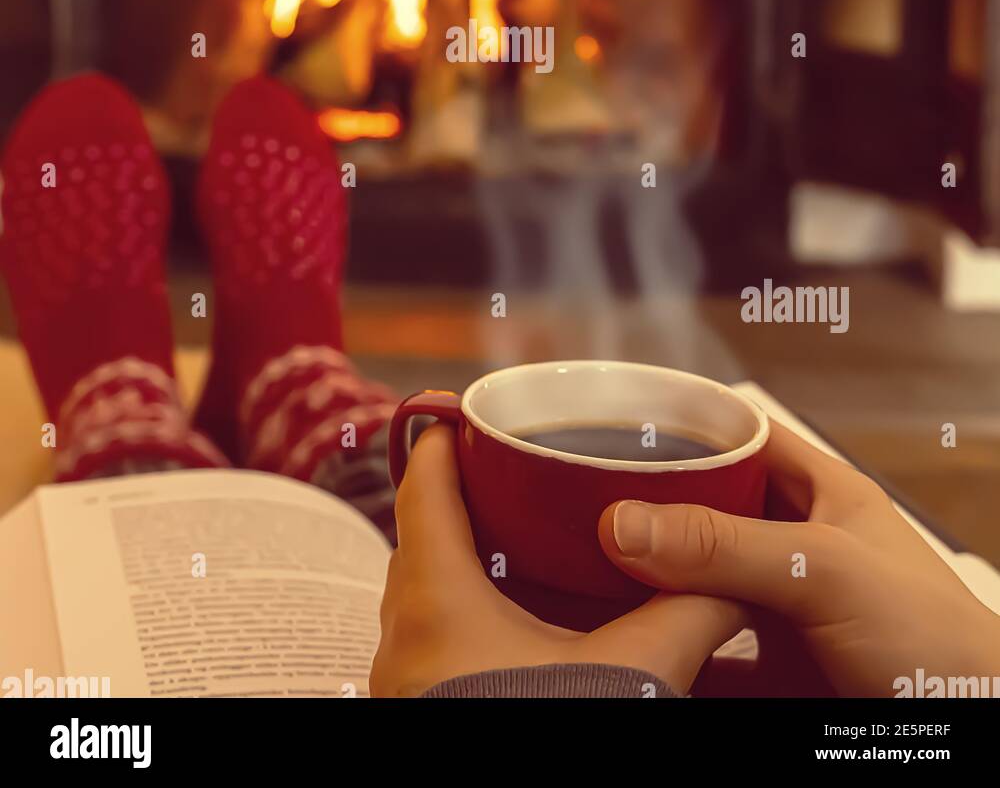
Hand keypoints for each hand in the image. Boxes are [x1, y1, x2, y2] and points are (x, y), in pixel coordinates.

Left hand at [371, 424, 742, 696]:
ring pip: (424, 596)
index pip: (421, 484)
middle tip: (516, 475)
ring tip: (524, 546)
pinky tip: (522, 629)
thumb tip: (739, 579)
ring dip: (467, 566)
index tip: (473, 413)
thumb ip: (688, 613)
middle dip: (467, 502)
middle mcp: (403, 635)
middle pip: (421, 537)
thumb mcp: (631, 674)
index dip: (444, 438)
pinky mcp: (422, 714)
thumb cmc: (550, 733)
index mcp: (436, 597)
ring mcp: (404, 683)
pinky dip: (469, 619)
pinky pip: (434, 644)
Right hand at [599, 419, 999, 697]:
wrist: (972, 736)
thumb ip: (727, 546)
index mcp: (820, 494)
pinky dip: (668, 656)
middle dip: (650, 513)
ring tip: (583, 573)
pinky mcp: (773, 674)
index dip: (685, 426)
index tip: (616, 426)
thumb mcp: (826, 571)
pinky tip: (628, 651)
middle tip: (580, 508)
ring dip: (649, 588)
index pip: (740, 437)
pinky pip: (704, 658)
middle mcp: (794, 546)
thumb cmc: (936, 643)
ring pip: (698, 587)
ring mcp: (783, 612)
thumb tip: (626, 521)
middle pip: (706, 514)